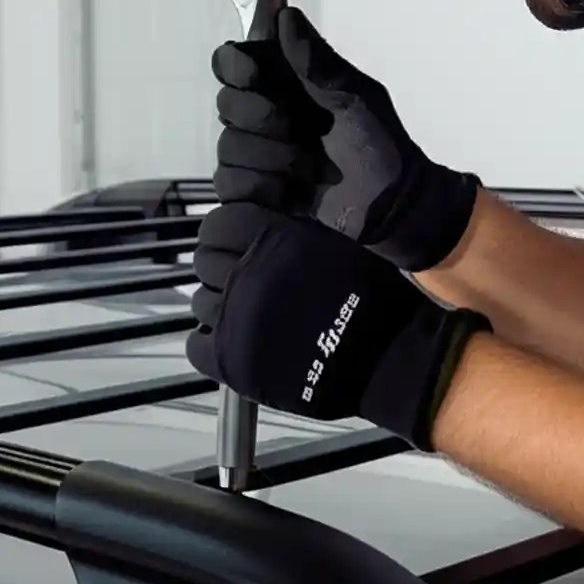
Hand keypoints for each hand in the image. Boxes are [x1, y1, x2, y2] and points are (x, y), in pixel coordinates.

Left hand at [185, 202, 490, 449]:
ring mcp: (233, 316)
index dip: (227, 233)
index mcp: (271, 237)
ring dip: (221, 307)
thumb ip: (294, 235)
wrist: (386, 358)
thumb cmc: (371, 298)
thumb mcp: (335, 245)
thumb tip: (264, 229)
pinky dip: (211, 347)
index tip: (239, 244)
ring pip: (202, 303)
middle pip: (205, 262)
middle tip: (245, 283)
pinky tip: (235, 346)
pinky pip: (197, 347)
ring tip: (248, 317)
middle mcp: (245, 272)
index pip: (221, 223)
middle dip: (222, 269)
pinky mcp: (229, 359)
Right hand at [212, 7, 479, 272]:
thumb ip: (317, 61)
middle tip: (306, 130)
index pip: (231, 62)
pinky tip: (294, 193)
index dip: (234, 66)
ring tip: (312, 169)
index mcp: (283, 84)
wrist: (392, 205)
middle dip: (264, 119)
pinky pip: (231, 183)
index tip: (254, 74)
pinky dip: (264, 188)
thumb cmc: (380, 146)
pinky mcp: (252, 191)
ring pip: (228, 147)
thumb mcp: (356, 97)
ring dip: (273, 159)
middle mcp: (261, 114)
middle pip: (226, 104)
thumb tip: (287, 16)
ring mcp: (253, 153)